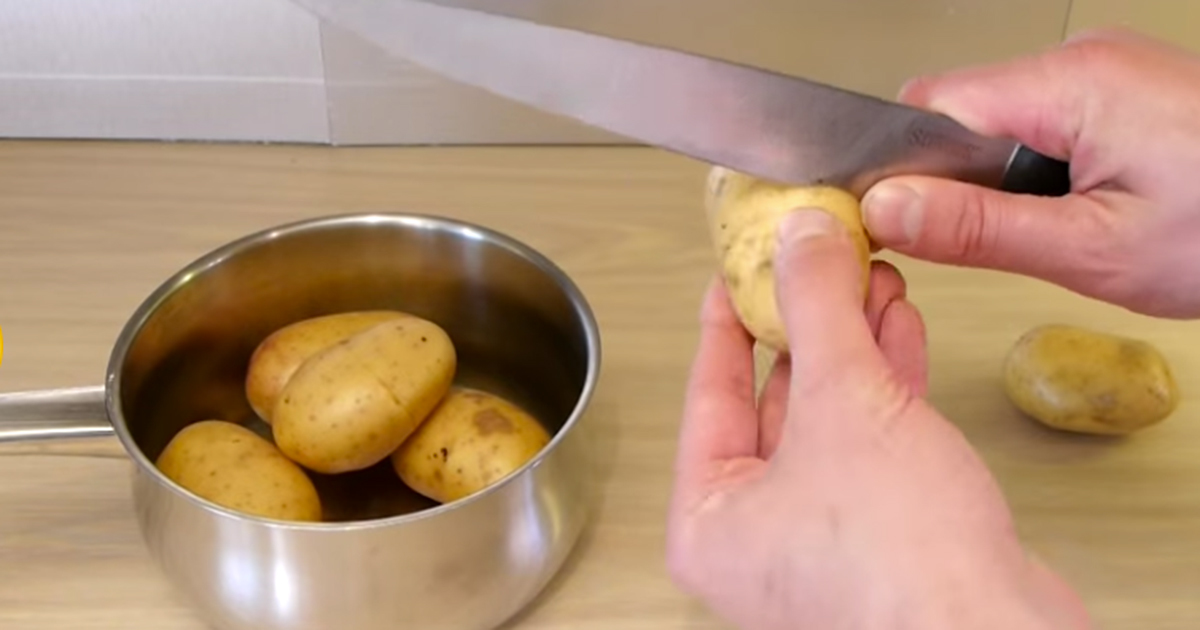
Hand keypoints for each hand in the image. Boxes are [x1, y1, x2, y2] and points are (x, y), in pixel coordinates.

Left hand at [666, 209, 1091, 629]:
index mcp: (708, 519)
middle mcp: (756, 537)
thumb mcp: (842, 400)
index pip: (708, 393)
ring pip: (829, 420)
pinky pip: (873, 445)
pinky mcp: (886, 540)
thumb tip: (799, 238)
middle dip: (807, 324)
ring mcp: (822, 542)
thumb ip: (817, 308)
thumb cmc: (898, 562)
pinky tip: (900, 331)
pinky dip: (888, 387)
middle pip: (773, 402)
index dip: (727, 320)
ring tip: (872, 280)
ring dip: (855, 346)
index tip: (737, 271)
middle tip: (819, 263)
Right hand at [862, 27, 1199, 317]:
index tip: (885, 221)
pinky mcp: (1125, 93)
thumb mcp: (1093, 249)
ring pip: (997, 117)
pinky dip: (1030, 168)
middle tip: (970, 242)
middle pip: (957, 108)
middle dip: (944, 176)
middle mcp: (1084, 61)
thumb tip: (888, 210)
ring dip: (992, 177)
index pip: (929, 107)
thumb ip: (980, 229)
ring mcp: (1107, 72)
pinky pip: (1041, 120)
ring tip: (1038, 230)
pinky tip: (1063, 209)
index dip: (895, 166)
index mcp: (1068, 84)